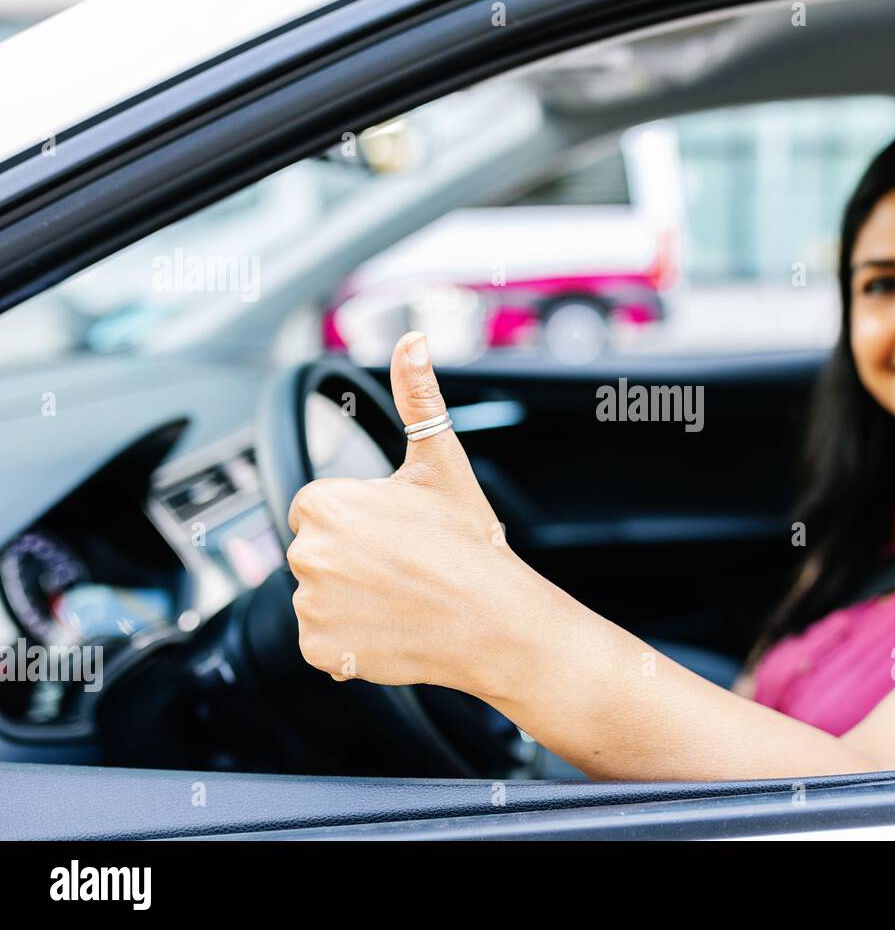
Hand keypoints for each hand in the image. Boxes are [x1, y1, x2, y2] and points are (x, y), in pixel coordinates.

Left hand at [287, 332, 542, 697]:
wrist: (493, 620)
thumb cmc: (469, 542)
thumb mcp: (441, 463)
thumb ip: (416, 396)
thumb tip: (411, 340)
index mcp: (326, 504)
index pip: (321, 508)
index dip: (362, 518)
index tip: (397, 531)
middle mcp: (307, 555)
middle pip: (318, 550)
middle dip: (353, 557)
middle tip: (404, 564)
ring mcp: (311, 607)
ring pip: (321, 595)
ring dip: (351, 598)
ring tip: (401, 596)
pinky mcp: (320, 649)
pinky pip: (323, 639)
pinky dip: (349, 639)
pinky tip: (389, 626)